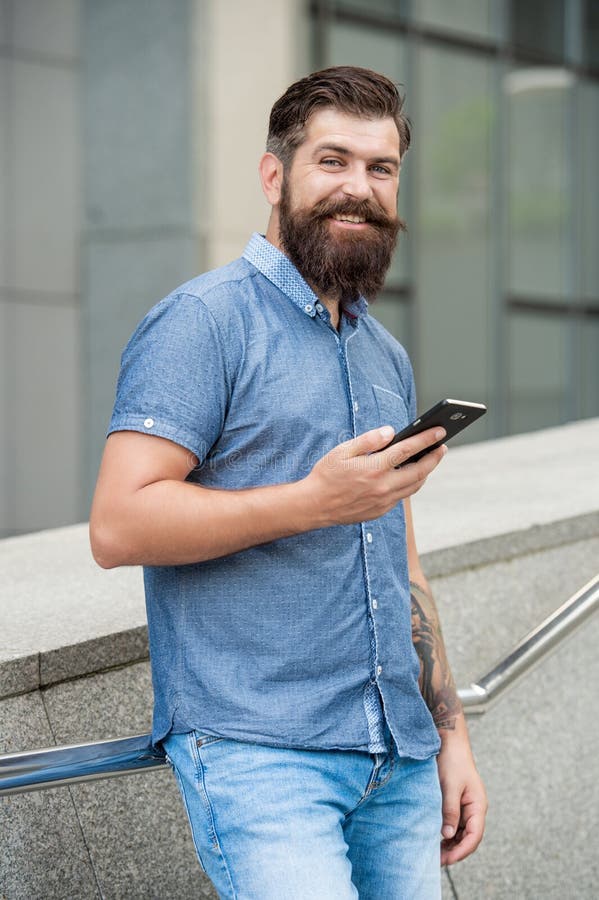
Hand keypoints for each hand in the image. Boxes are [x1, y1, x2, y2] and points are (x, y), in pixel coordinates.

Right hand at [302, 425, 446, 527]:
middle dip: (434, 457)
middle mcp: (383, 486)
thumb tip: (391, 432)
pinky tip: (410, 475)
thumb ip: (369, 440)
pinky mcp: (380, 510)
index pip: (408, 449)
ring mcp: (383, 501)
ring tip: (430, 460)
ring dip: (426, 472)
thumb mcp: (342, 451)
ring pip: (414, 485)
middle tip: (442, 446)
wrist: (315, 506)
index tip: (440, 431)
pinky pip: (402, 496)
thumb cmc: (326, 475)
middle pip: (419, 470)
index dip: (427, 439)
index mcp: (374, 467)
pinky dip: (411, 484)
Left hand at [437, 725, 486, 865]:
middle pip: (468, 837)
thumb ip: (450, 810)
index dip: (462, 851)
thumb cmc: (452, 760)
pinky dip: (447, 831)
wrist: (448, 739)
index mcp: (478, 805)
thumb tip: (448, 834)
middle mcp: (474, 808)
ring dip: (450, 843)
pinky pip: (454, 822)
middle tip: (437, 860)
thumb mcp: (450, 786)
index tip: (447, 859)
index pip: (474, 836)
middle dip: (455, 850)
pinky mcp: (457, 800)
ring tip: (435, 851)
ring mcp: (466, 805)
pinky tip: (436, 836)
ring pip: (461, 831)